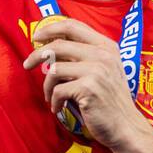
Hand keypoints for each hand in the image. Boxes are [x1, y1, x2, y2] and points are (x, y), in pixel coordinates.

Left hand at [22, 17, 150, 150]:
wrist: (126, 127)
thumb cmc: (110, 100)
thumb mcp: (104, 69)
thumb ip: (84, 55)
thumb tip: (49, 47)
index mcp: (106, 45)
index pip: (72, 25)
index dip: (50, 28)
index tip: (36, 37)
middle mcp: (102, 54)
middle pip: (58, 45)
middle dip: (37, 54)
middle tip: (27, 64)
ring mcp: (96, 70)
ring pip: (55, 69)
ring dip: (46, 85)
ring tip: (50, 96)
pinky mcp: (89, 88)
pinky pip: (58, 90)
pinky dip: (54, 100)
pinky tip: (58, 108)